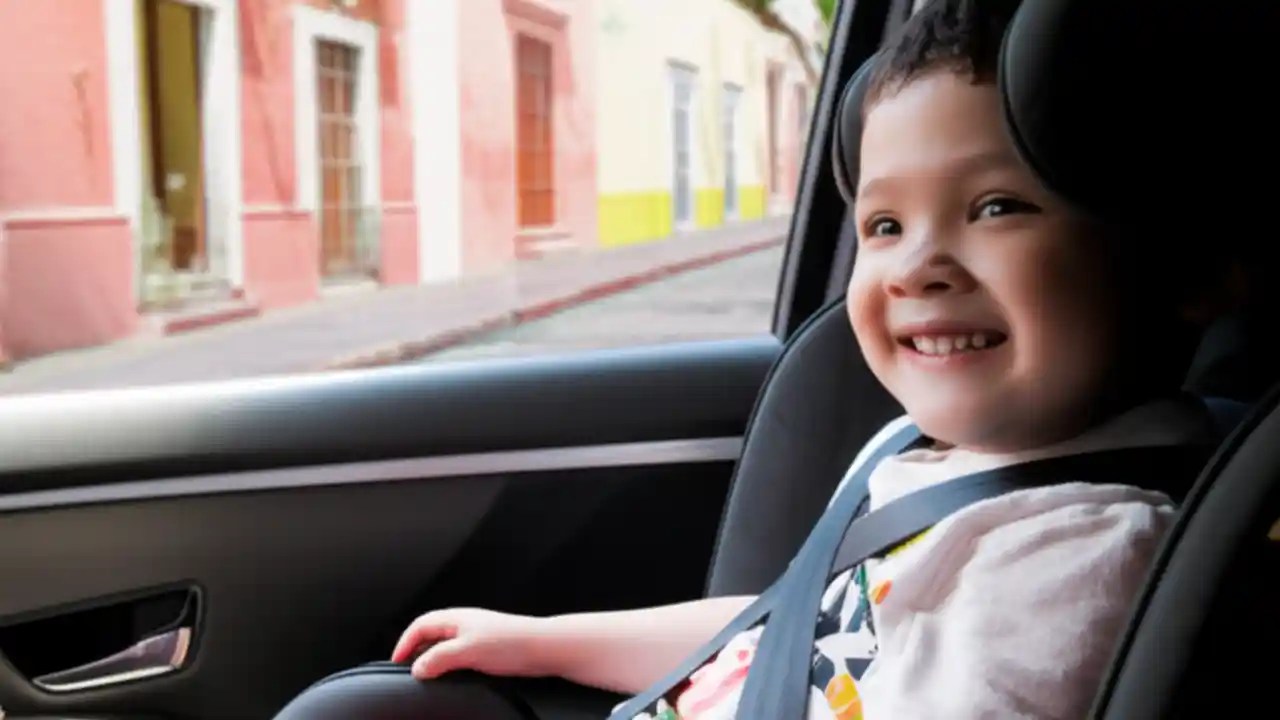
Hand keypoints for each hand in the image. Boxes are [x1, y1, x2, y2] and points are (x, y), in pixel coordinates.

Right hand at [390, 608, 549, 679]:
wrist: (543, 646)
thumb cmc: (512, 641)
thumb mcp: (468, 650)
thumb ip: (439, 658)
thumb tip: (417, 668)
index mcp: (455, 618)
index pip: (420, 625)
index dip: (405, 643)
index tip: (396, 661)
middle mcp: (464, 623)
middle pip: (430, 633)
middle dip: (416, 649)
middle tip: (408, 669)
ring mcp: (475, 634)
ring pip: (444, 644)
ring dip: (432, 657)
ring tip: (426, 675)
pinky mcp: (486, 647)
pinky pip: (458, 653)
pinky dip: (448, 663)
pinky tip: (452, 675)